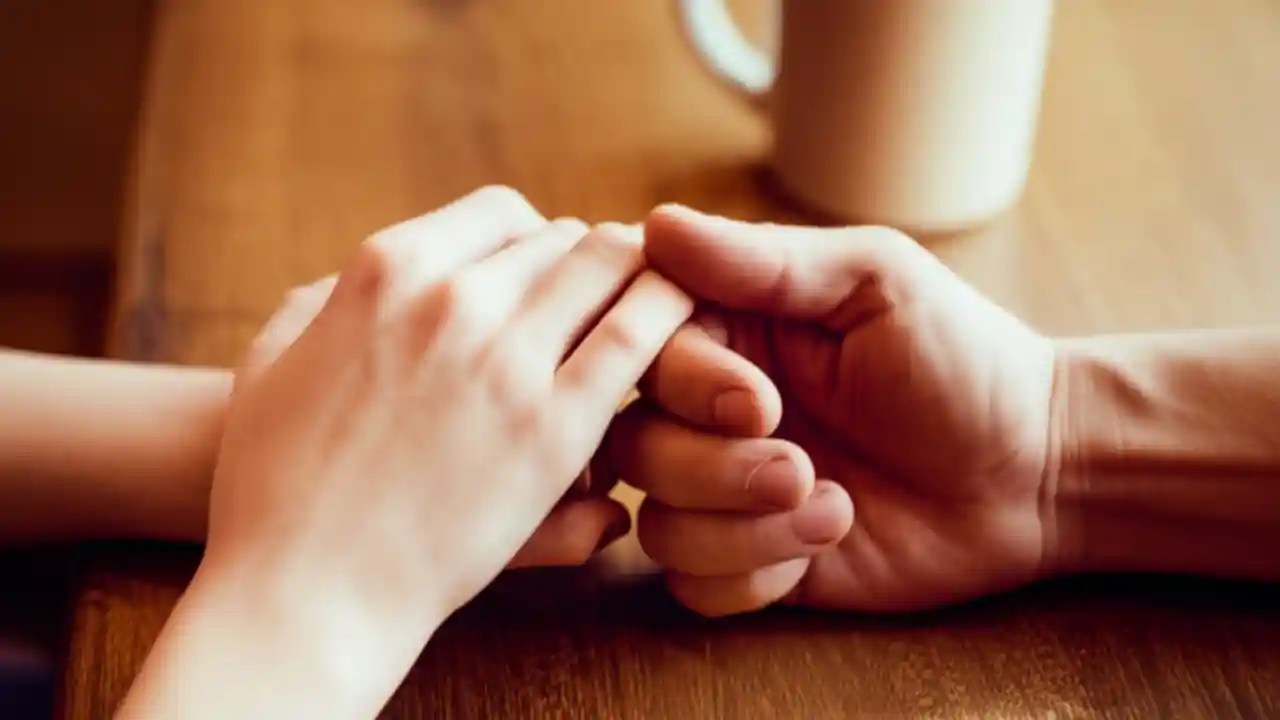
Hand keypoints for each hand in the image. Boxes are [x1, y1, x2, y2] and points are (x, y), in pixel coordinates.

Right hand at [121, 187, 691, 717]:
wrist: (305, 589)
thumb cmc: (274, 487)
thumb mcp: (271, 367)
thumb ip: (314, 308)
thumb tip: (341, 285)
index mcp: (385, 270)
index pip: (501, 213)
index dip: (533, 243)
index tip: (545, 281)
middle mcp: (451, 297)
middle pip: (561, 239)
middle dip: (584, 268)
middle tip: (600, 307)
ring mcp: (506, 358)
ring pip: (608, 265)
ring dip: (632, 280)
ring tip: (648, 309)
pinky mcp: (555, 427)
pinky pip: (638, 335)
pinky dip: (668, 313)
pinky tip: (683, 324)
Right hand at [605, 206, 1056, 615]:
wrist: (1035, 473)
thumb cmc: (964, 359)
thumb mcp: (876, 283)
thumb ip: (765, 261)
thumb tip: (656, 224)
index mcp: (732, 331)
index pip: (643, 352)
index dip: (685, 387)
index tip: (760, 404)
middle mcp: (714, 412)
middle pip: (635, 447)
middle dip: (715, 472)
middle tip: (802, 470)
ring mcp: (731, 492)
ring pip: (660, 525)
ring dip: (743, 530)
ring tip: (835, 511)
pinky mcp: (755, 562)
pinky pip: (695, 588)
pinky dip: (751, 578)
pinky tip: (823, 547)